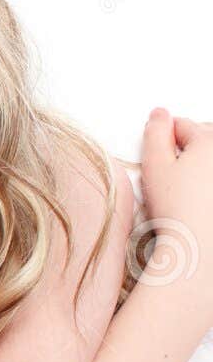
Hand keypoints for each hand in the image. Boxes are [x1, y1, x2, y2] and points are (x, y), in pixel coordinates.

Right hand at [140, 109, 211, 244]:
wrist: (199, 247)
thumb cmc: (178, 210)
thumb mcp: (154, 167)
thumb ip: (154, 134)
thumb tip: (159, 114)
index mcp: (209, 140)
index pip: (182, 126)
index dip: (163, 138)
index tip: (156, 155)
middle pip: (205, 138)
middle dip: (189, 148)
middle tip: (173, 175)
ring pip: (211, 159)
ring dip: (202, 164)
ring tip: (188, 189)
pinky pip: (211, 180)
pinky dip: (207, 184)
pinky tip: (201, 199)